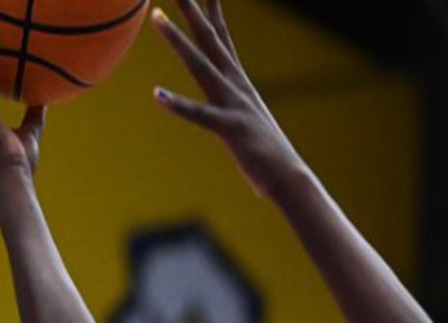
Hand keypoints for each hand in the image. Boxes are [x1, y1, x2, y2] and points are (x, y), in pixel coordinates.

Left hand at [150, 0, 303, 197]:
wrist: (291, 179)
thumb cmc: (267, 156)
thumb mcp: (246, 122)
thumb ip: (233, 110)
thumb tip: (229, 109)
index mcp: (239, 83)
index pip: (221, 37)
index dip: (210, 10)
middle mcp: (236, 86)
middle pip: (210, 38)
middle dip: (191, 9)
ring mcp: (234, 106)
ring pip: (201, 66)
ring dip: (178, 40)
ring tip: (156, 15)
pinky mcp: (231, 130)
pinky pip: (201, 116)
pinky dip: (179, 105)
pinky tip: (157, 93)